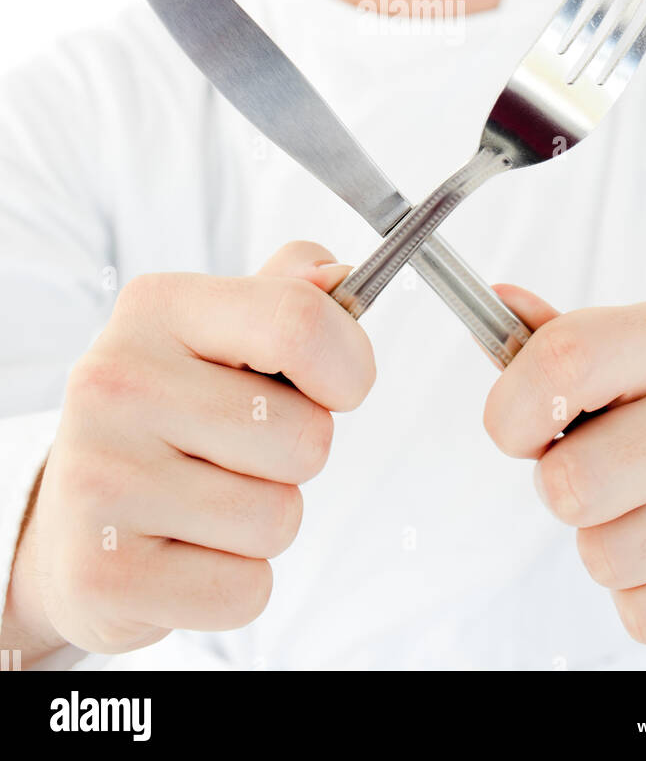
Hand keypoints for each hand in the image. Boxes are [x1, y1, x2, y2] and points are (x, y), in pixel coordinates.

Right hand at [13, 241, 374, 657]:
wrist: (75, 526)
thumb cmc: (168, 419)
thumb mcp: (218, 336)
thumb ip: (287, 296)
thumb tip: (338, 277)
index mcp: (156, 308)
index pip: (298, 322)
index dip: (348, 365)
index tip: (338, 387)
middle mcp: (115, 383)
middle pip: (304, 436)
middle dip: (296, 458)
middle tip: (237, 453)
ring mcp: (100, 478)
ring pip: (279, 518)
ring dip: (264, 524)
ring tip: (205, 503)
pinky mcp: (102, 574)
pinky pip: (245, 591)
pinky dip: (235, 584)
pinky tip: (184, 552)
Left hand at [482, 287, 645, 645]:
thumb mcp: (621, 355)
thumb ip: (551, 338)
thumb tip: (498, 300)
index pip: (562, 360)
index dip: (512, 410)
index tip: (518, 430)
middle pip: (570, 483)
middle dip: (558, 489)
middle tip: (596, 472)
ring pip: (602, 558)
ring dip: (602, 545)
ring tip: (643, 508)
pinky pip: (642, 616)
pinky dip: (640, 597)